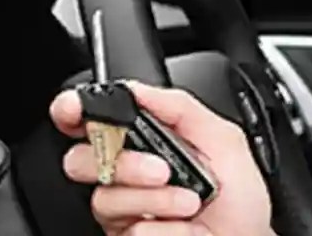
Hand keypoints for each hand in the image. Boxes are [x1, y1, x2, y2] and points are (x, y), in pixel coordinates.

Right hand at [50, 81, 272, 235]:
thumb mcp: (223, 139)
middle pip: (81, 160)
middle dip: (123, 163)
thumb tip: (137, 90)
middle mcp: (127, 175)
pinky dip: (164, 228)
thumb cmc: (238, 197)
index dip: (73, 111)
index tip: (74, 110)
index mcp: (146, 141)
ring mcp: (124, 210)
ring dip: (155, 200)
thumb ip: (180, 108)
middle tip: (161, 170)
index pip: (95, 121)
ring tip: (189, 201)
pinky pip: (129, 230)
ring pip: (105, 198)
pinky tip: (184, 226)